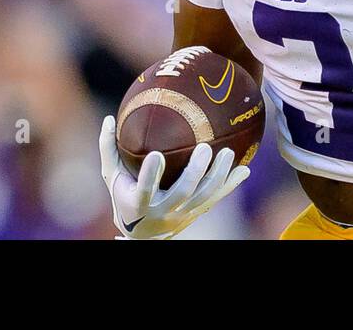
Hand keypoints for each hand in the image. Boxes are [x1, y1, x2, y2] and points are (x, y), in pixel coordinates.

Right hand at [99, 115, 250, 239]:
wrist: (142, 234)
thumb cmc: (124, 197)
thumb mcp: (112, 176)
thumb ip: (108, 149)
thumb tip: (107, 118)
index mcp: (139, 203)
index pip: (144, 189)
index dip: (150, 175)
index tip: (155, 155)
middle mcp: (163, 211)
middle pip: (182, 194)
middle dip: (195, 173)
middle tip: (205, 148)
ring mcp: (182, 214)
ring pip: (203, 197)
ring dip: (218, 176)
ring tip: (228, 153)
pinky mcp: (196, 214)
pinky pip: (216, 199)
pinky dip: (231, 185)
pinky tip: (245, 169)